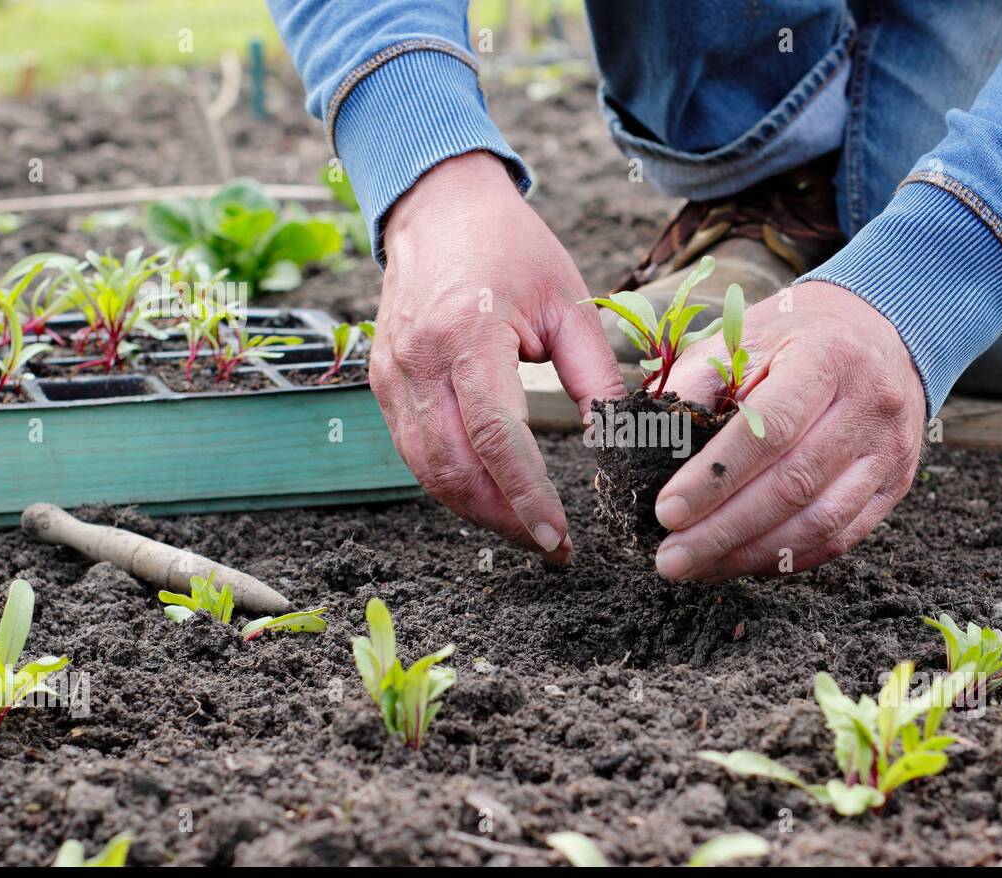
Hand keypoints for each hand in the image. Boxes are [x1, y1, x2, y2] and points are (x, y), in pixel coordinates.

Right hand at [371, 152, 624, 561]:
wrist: (439, 207)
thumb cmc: (511, 249)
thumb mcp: (569, 303)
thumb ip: (596, 377)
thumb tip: (619, 444)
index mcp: (468, 335)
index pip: (497, 437)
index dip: (528, 495)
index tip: (560, 536)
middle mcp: (418, 361)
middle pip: (454, 469)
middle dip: (505, 519)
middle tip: (552, 546)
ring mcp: (391, 374)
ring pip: (428, 471)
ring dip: (478, 511)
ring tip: (527, 530)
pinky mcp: (382, 382)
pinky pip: (415, 452)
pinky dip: (453, 484)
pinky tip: (492, 496)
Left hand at [652, 282, 925, 580]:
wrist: (884, 331)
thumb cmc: (796, 336)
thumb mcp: (744, 337)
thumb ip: (697, 384)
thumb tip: (650, 447)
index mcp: (828, 358)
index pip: (768, 431)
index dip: (714, 478)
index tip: (666, 512)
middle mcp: (869, 406)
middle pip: (793, 486)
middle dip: (723, 531)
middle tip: (670, 560)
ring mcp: (889, 451)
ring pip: (821, 522)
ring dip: (751, 554)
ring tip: (698, 568)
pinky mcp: (895, 485)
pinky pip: (841, 537)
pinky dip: (787, 557)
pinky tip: (741, 562)